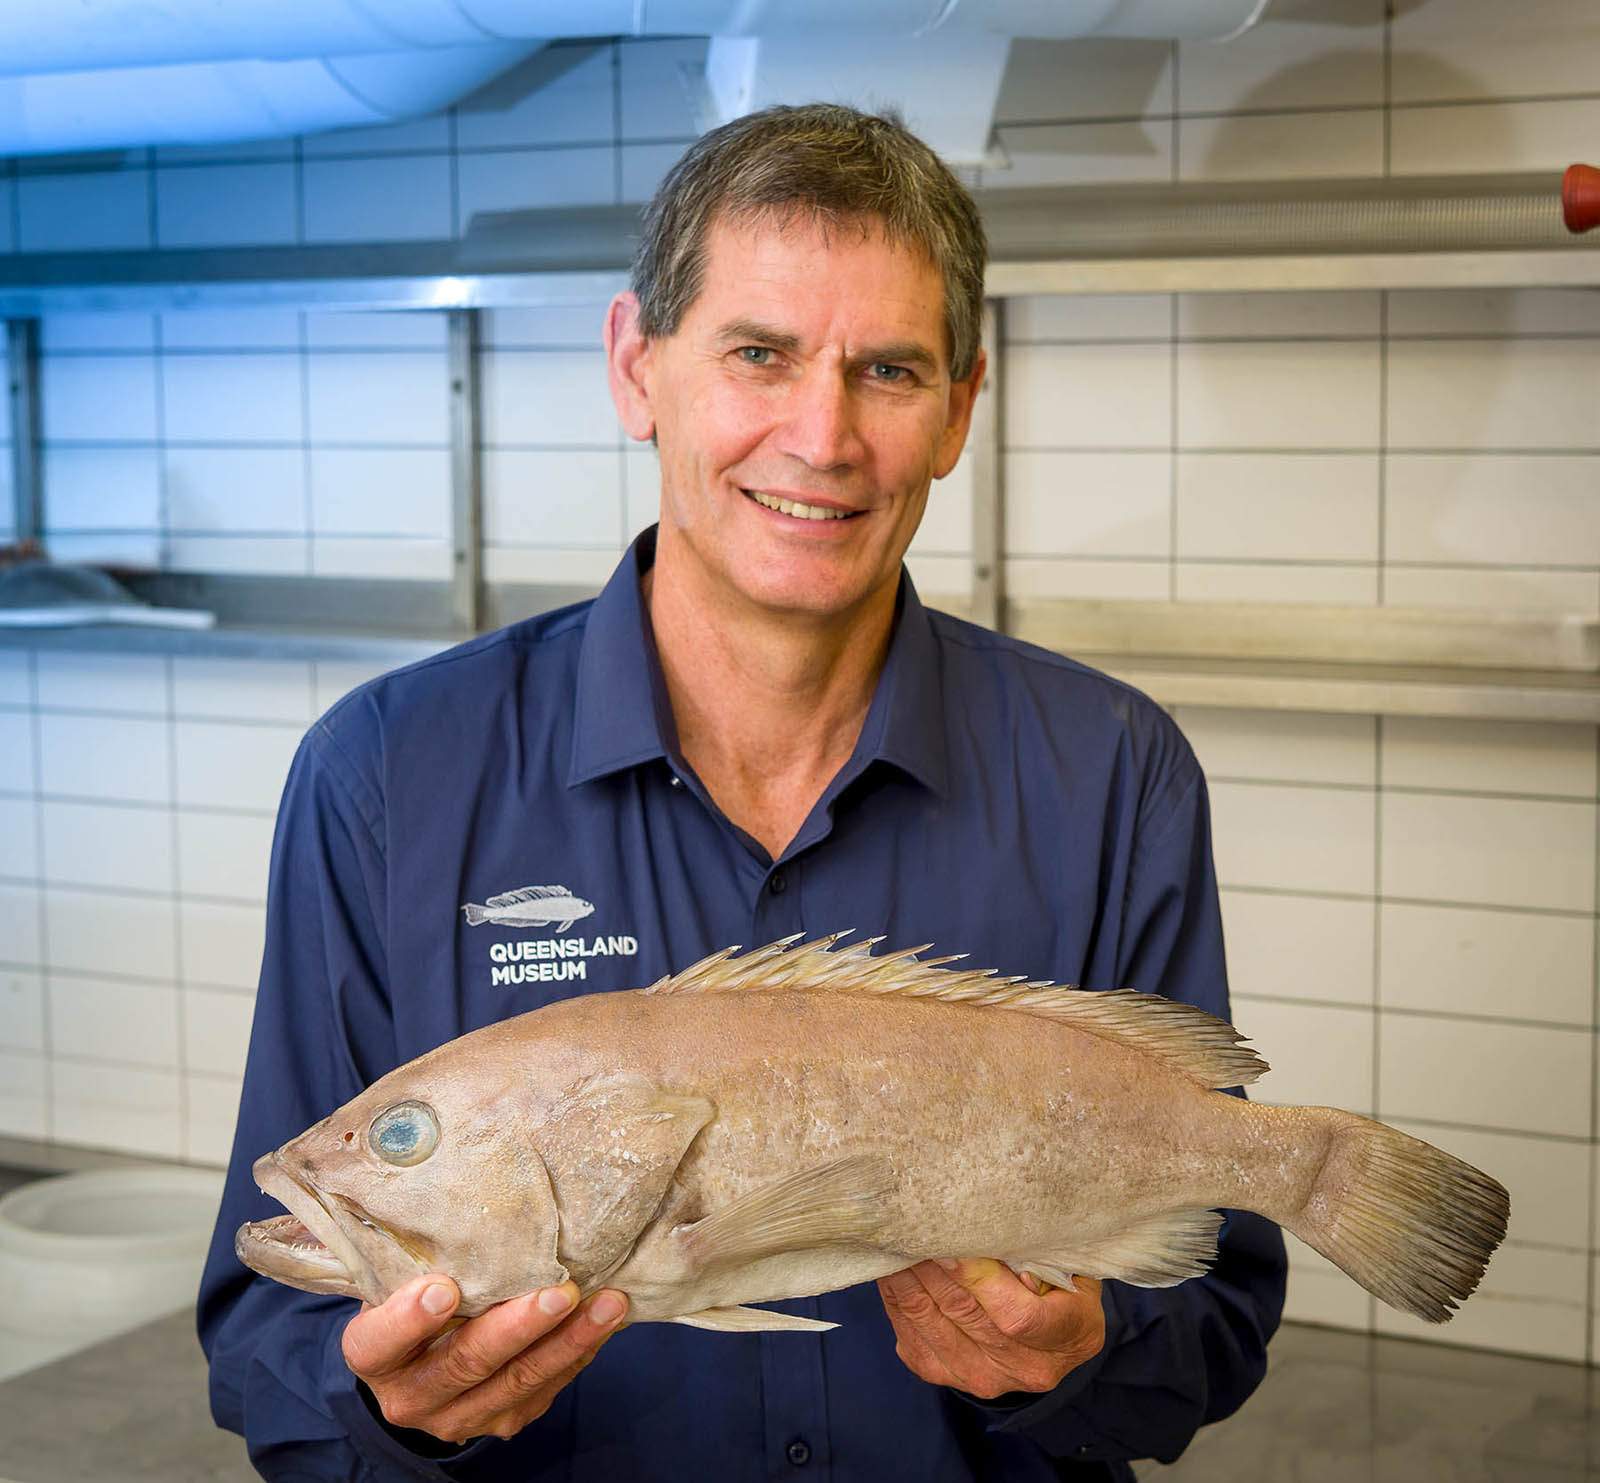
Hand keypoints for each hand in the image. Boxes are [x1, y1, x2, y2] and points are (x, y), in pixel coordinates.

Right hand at [342, 1273, 627, 1444]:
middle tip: (560, 1292)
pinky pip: (545, 1389)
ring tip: (609, 1304)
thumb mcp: (398, 1274)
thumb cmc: (411, 1291)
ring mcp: (458, 1417)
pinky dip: (578, 1353)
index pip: (379, 1342)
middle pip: (465, 1364)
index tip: (444, 1289)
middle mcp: (410, 1397)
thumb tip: (462, 1195)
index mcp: (372, 1355)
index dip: (409, 1319)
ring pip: (518, 1382)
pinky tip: (606, 1322)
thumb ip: (418, 1254)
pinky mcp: (502, 1420)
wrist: (419, 1356)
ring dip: (569, 1341)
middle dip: (518, 1328)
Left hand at [878, 1259, 1104, 1399]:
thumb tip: (990, 1240)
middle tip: (907, 1227)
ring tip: (892, 1243)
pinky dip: (896, 1302)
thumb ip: (1041, 1256)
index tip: (948, 1244)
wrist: (1055, 1341)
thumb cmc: (1064, 1288)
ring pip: (931, 1324)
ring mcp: (984, 1378)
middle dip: (929, 1267)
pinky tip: (891, 1272)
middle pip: (964, 1315)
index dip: (976, 1280)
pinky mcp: (950, 1378)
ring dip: (906, 1280)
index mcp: (1067, 1335)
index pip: (1017, 1316)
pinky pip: (912, 1341)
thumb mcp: (1071, 1266)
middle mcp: (1025, 1367)